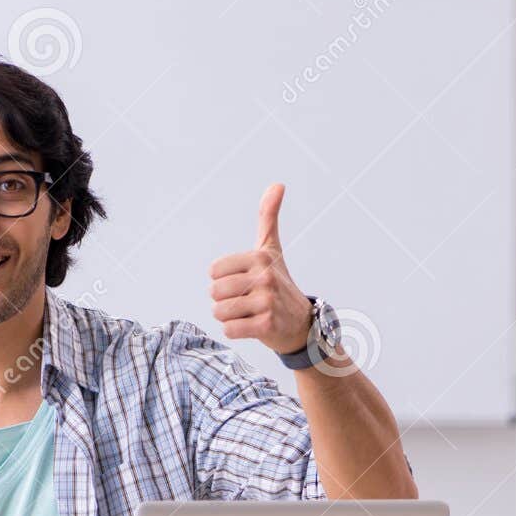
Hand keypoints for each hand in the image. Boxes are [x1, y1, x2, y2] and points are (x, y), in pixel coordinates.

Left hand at [209, 183, 313, 354]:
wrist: (301, 323)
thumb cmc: (279, 283)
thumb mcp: (272, 249)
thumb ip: (269, 217)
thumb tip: (278, 184)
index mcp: (261, 257)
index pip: (214, 271)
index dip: (223, 280)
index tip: (243, 282)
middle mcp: (265, 277)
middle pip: (215, 292)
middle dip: (224, 300)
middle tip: (245, 301)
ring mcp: (267, 302)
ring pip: (220, 312)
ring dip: (228, 317)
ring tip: (247, 313)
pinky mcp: (266, 326)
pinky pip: (229, 329)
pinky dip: (234, 331)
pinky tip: (251, 326)